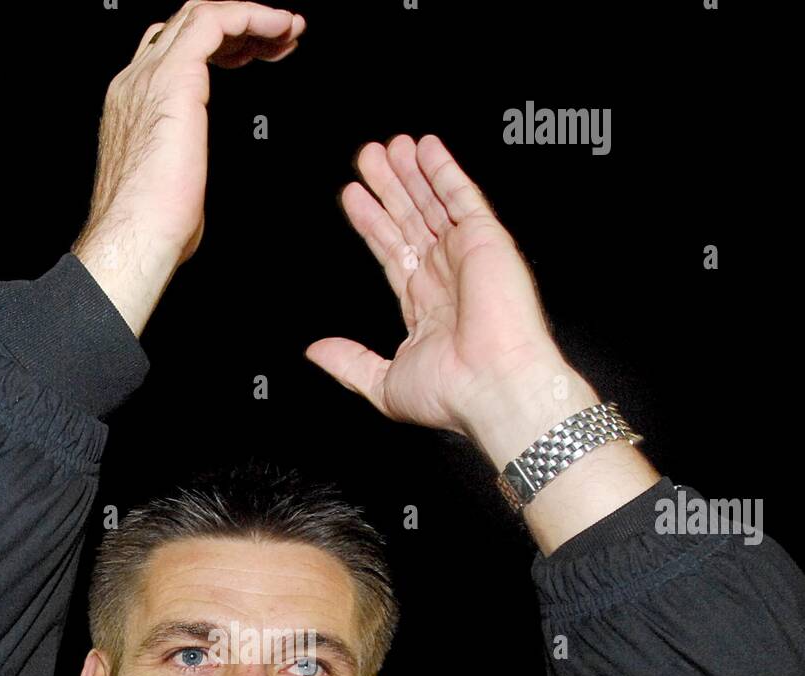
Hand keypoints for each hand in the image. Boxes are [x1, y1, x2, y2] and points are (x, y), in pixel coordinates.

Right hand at [74, 1, 304, 334]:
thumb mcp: (176, 187)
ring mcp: (150, 77)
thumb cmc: (152, 230)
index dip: (219, 45)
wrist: (133, 237)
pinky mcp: (175, 80)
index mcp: (134, 106)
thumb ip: (186, 163)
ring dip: (250, 16)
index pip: (173, 51)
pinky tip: (278, 27)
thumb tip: (198, 175)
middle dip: (238, 25)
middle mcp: (136, 82)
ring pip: (200, 15)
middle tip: (280, 37)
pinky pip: (214, 23)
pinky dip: (251, 15)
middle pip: (186, 24)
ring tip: (287, 30)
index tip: (255, 55)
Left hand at [305, 134, 567, 443]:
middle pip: (410, 221)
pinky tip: (426, 149)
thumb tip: (317, 352)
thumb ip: (350, 362)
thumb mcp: (383, 384)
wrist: (493, 385)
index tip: (353, 198)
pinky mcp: (485, 239)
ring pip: (432, 203)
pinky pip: (462, 195)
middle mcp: (447, 278)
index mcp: (426, 308)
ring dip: (410, 173)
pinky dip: (444, 169)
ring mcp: (466, 256)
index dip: (371, 224)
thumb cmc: (452, 394)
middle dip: (388, 189)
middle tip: (366, 159)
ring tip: (386, 147)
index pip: (393, 253)